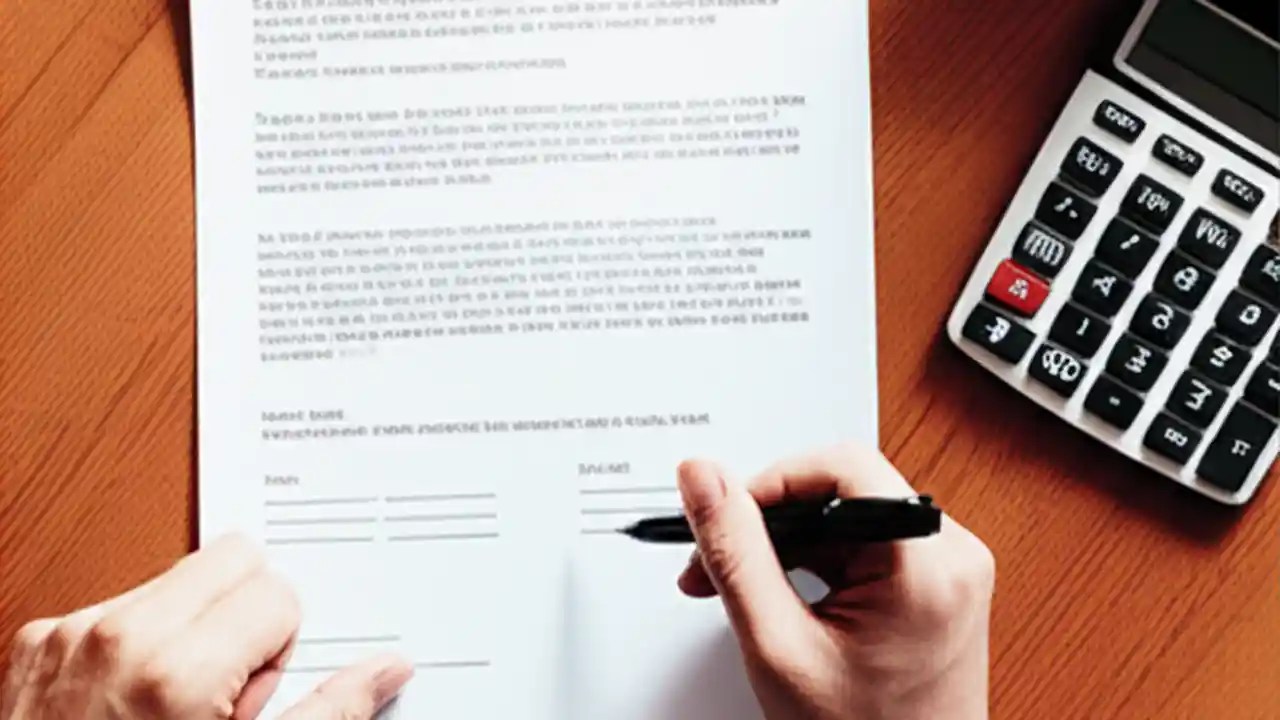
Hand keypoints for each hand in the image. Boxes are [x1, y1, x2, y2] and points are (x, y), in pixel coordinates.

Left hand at [2, 534, 412, 719]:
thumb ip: (328, 712)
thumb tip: (387, 670)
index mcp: (176, 672)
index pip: (278, 592)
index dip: (279, 646)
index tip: (252, 693)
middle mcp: (118, 637)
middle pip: (234, 556)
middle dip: (246, 610)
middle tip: (223, 684)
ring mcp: (73, 633)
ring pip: (180, 573)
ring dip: (194, 621)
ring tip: (174, 698)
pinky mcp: (41, 638)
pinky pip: (121, 599)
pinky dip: (140, 636)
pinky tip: (133, 693)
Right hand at [676, 443, 993, 719]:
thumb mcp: (779, 645)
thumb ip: (735, 552)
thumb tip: (704, 478)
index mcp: (929, 564)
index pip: (843, 467)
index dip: (771, 481)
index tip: (725, 512)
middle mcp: (953, 556)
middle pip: (841, 491)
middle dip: (768, 522)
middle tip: (712, 562)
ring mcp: (951, 571)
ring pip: (846, 519)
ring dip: (785, 545)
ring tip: (740, 591)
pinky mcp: (938, 586)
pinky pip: (865, 546)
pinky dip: (816, 565)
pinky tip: (780, 598)